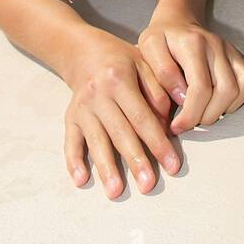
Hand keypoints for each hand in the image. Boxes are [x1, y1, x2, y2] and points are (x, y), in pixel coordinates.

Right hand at [63, 32, 180, 199]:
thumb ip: (159, 90)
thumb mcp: (144, 64)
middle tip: (148, 185)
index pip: (142, 117)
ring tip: (115, 191)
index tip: (172, 165)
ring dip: (106, 167)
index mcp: (119, 79)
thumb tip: (170, 122)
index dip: (158, 142)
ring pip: (96, 140)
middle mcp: (98, 95)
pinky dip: (73, 161)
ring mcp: (82, 108)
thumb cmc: (122, 62)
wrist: (85, 52)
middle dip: (135, 160)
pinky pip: (70, 141)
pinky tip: (81, 179)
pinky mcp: (70, 118)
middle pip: (120, 132)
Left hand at [137, 17, 243, 134]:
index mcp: (193, 43)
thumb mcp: (148, 48)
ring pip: (240, 88)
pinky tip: (219, 102)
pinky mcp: (240, 56)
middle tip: (189, 122)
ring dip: (223, 109)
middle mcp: (217, 45)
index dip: (190, 115)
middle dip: (207, 116)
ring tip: (202, 113)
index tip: (177, 126)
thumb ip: (162, 72)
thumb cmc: (161, 38)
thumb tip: (182, 98)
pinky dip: (238, 99)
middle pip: (225, 91)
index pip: (200, 87)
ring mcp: (231, 50)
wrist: (178, 20)